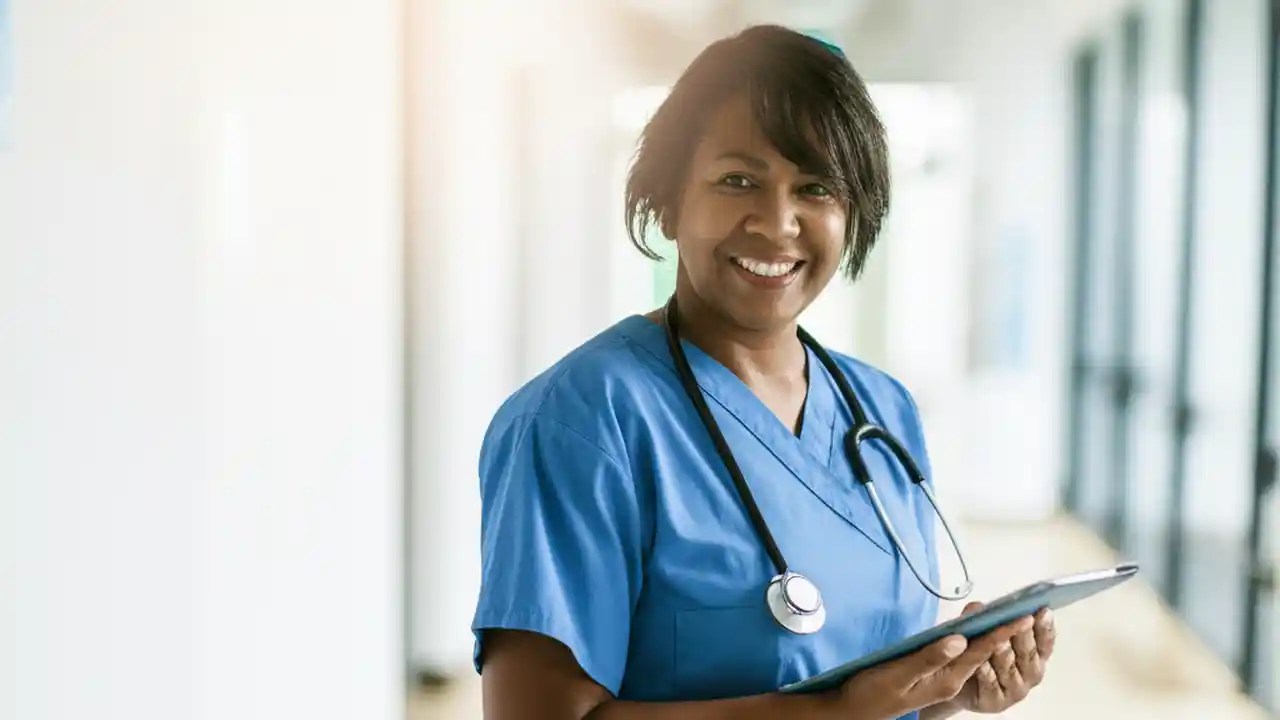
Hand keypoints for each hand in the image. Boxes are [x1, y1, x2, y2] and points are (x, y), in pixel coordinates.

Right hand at [821, 614, 1034, 719]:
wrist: (853, 711)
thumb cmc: (871, 692)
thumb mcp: (897, 674)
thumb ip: (928, 656)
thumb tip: (958, 638)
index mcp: (945, 680)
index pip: (979, 652)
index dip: (1002, 632)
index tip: (1022, 616)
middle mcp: (949, 679)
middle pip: (982, 652)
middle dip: (1005, 632)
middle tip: (1027, 610)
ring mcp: (942, 677)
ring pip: (972, 651)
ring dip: (991, 633)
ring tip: (1011, 614)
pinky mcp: (932, 673)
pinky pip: (960, 653)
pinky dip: (971, 637)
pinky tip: (975, 626)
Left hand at [936, 603, 1056, 714]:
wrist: (958, 680)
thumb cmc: (977, 651)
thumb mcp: (980, 630)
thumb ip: (982, 617)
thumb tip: (979, 607)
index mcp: (1035, 654)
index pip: (1045, 641)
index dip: (1045, 627)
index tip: (1042, 611)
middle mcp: (1031, 673)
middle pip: (1028, 653)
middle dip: (1023, 635)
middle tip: (1020, 620)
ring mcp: (1015, 689)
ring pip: (1010, 667)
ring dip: (1004, 652)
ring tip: (998, 639)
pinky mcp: (996, 701)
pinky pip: (991, 683)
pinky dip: (986, 671)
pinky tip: (980, 661)